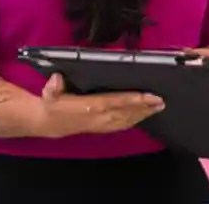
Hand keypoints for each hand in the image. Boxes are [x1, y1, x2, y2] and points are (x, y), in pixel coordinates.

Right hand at [30, 74, 163, 138]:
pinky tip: (144, 115)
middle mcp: (98, 118)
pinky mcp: (102, 128)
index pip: (114, 102)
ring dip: (143, 114)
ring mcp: (101, 125)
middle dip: (144, 107)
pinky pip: (122, 125)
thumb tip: (56, 79)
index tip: (146, 96)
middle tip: (160, 101)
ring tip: (158, 107)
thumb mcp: (49, 93)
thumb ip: (53, 86)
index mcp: (88, 107)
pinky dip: (135, 120)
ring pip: (126, 120)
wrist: (48, 123)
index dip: (131, 100)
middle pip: (125, 112)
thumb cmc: (53, 103)